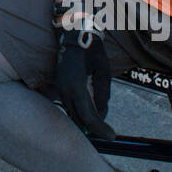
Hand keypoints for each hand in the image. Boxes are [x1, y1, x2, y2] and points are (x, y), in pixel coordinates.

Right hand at [55, 17, 114, 139]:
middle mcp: (65, 89)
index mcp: (76, 86)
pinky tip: (89, 114)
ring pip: (72, 113)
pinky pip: (69, 105)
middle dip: (94, 128)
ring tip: (100, 126)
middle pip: (79, 118)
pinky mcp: (59, 85)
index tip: (111, 135)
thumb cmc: (92, 51)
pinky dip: (79, 113)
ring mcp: (60, 87)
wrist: (75, 35)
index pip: (88, 116)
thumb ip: (102, 94)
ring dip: (85, 121)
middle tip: (108, 133)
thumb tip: (102, 114)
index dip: (100, 128)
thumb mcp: (103, 72)